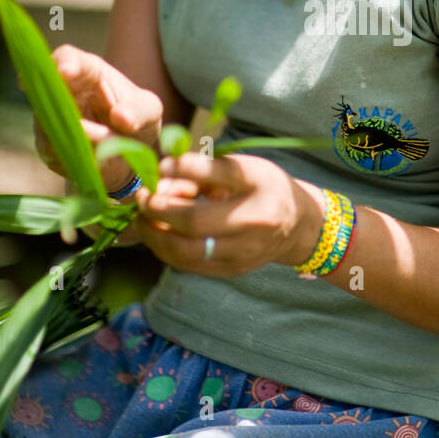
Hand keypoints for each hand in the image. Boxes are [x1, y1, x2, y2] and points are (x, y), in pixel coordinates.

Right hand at [35, 44, 163, 193]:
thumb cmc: (137, 119)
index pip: (68, 58)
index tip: (65, 71)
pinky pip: (53, 151)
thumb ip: (139, 111)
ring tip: (108, 143)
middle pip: (45, 89)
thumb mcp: (149, 111)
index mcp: (87, 73)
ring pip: (50, 125)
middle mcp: (61, 93)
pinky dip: (75, 155)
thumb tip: (122, 118)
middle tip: (86, 124)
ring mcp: (49, 119)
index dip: (63, 63)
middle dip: (57, 102)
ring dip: (79, 137)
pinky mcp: (48, 147)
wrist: (127, 155)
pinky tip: (95, 158)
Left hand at [133, 151, 325, 277]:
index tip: (160, 166)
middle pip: (194, 227)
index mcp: (258, 192)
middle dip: (158, 212)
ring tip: (143, 216)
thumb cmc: (263, 187)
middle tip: (142, 198)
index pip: (219, 180)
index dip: (183, 176)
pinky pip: (188, 264)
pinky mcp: (230, 271)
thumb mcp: (242, 167)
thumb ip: (203, 170)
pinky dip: (166, 248)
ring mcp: (242, 255)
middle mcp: (253, 227)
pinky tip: (158, 231)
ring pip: (185, 253)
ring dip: (155, 235)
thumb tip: (161, 176)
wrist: (296, 225)